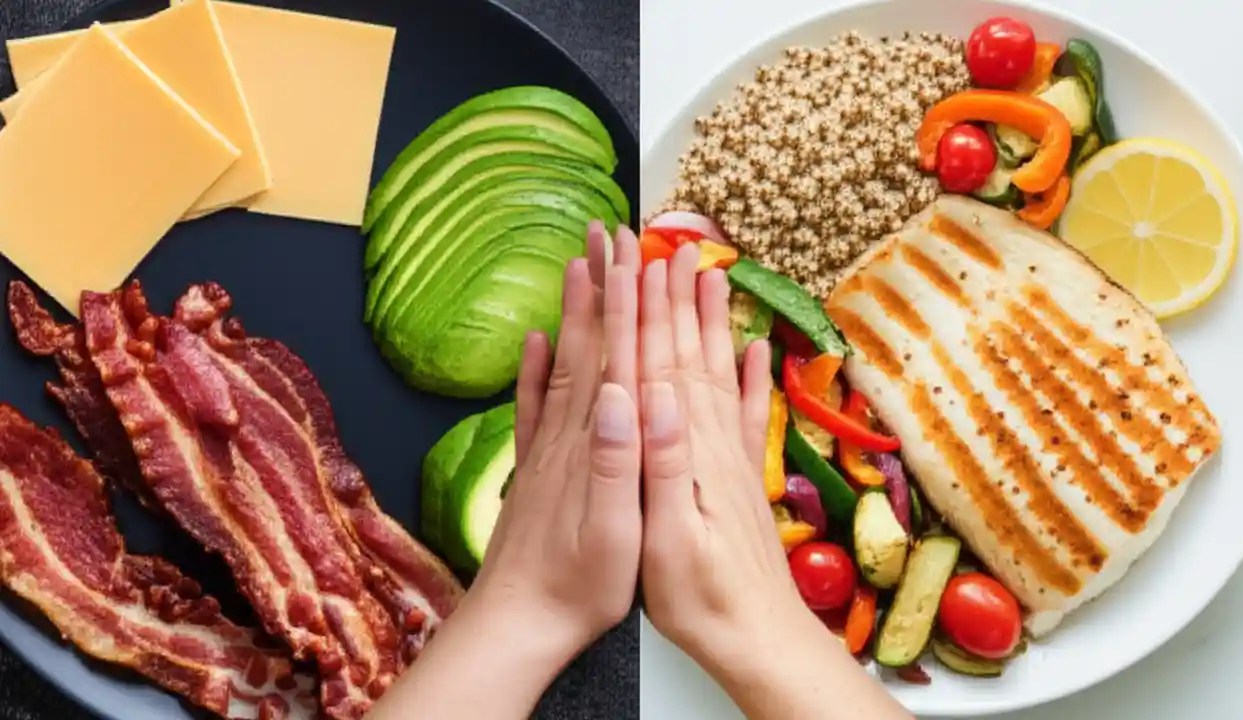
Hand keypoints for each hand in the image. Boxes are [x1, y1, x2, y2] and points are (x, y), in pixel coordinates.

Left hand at [371, 222, 642, 719]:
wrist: (517, 621)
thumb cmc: (576, 586)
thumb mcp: (615, 533)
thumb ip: (620, 462)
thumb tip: (627, 394)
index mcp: (595, 444)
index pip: (615, 357)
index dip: (625, 302)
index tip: (634, 252)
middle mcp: (569, 433)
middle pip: (588, 344)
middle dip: (601, 285)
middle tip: (608, 232)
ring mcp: (548, 447)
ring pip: (563, 361)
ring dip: (573, 310)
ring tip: (578, 263)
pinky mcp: (535, 467)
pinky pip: (533, 403)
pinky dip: (533, 365)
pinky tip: (534, 338)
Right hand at [639, 243, 912, 719]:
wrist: (757, 637)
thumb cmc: (703, 597)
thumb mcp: (669, 535)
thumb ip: (665, 461)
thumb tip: (655, 391)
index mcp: (689, 450)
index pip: (662, 364)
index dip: (646, 310)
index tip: (636, 260)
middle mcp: (714, 440)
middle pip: (691, 354)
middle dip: (676, 297)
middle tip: (670, 244)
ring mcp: (732, 455)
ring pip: (718, 370)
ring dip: (711, 321)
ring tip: (709, 275)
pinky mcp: (743, 476)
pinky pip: (749, 411)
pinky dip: (754, 373)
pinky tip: (758, 347)